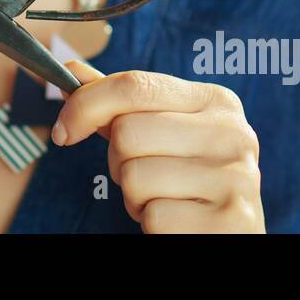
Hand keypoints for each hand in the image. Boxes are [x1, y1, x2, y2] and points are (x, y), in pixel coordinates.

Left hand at [53, 61, 264, 232]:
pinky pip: (154, 216)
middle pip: (127, 132)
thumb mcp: (159, 132)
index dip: (85, 105)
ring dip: (135, 197)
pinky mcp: (230, 221)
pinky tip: (177, 221)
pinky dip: (152, 224)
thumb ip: (118, 103)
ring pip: (135, 176)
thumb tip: (71, 68)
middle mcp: (234, 133)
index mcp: (216, 101)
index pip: (134, 86)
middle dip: (118, 161)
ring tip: (163, 198)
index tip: (63, 131)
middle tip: (144, 175)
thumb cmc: (186, 178)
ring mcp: (237, 178)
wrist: (228, 230)